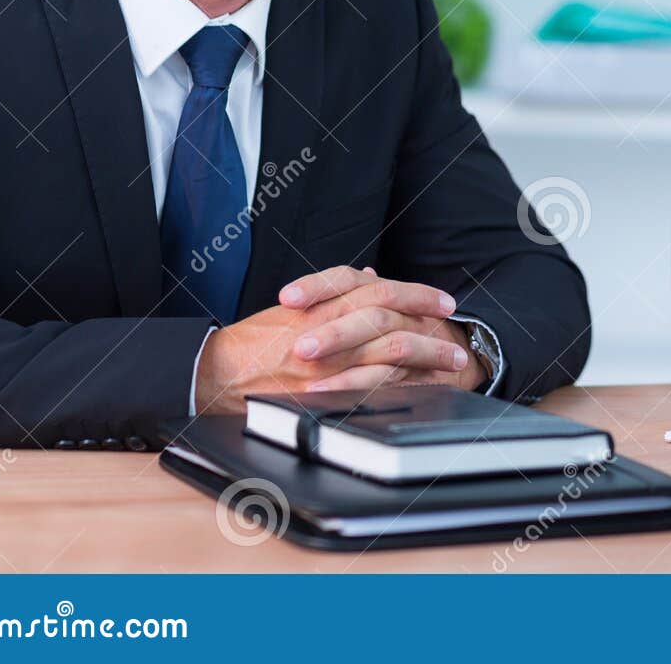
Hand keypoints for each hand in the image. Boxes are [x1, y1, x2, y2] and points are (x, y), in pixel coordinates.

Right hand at [193, 266, 478, 412]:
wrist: (214, 374)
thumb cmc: (254, 341)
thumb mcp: (295, 305)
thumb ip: (335, 290)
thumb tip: (372, 276)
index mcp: (320, 304)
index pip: (381, 290)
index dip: (418, 294)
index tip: (445, 302)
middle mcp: (325, 330)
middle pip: (392, 323)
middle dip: (432, 332)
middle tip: (456, 341)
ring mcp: (324, 365)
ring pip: (388, 356)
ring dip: (426, 361)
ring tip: (451, 365)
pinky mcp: (320, 395)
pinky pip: (371, 388)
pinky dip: (401, 386)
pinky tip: (420, 388)